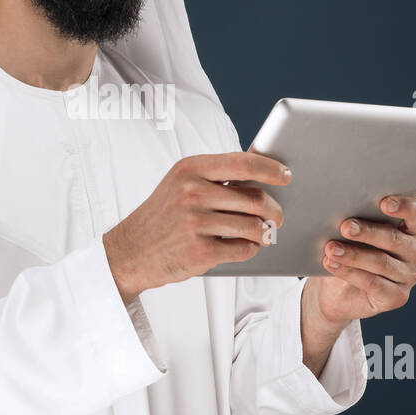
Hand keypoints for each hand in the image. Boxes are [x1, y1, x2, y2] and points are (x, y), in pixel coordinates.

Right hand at [103, 152, 290, 303]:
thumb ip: (215, 177)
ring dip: (265, 233)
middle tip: (278, 216)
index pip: (242, 163)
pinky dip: (249, 249)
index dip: (270, 169)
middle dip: (274, 210)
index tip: (286, 175)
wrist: (129, 251)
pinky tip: (243, 246)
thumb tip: (262, 177)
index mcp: (190, 170)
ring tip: (263, 233)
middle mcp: (192, 193)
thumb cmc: (162, 216)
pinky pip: (243, 249)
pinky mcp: (199, 252)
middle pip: (254, 199)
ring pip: (253, 226)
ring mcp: (195, 223)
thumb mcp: (180, 183)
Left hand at [305, 195, 415, 329]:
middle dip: (368, 231)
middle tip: (345, 226)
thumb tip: (338, 208)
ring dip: (354, 254)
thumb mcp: (349, 233)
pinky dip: (350, 272)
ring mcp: (407, 276)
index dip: (406, 207)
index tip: (384, 203)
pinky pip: (373, 283)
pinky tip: (331, 263)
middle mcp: (413, 251)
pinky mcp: (397, 297)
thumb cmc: (345, 250)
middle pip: (396, 239)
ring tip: (331, 248)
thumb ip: (354, 220)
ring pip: (382, 262)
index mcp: (408, 228)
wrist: (334, 291)